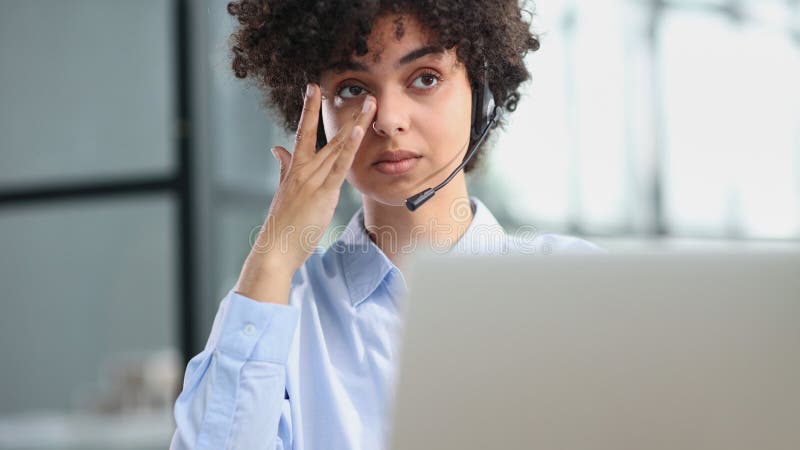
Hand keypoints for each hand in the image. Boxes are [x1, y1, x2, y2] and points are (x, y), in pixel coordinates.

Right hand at [235, 83, 375, 303]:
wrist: (275, 249)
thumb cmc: (282, 225)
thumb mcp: (284, 192)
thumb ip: (283, 168)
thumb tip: (276, 148)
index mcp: (294, 169)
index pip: (303, 132)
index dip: (309, 110)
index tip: (313, 88)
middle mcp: (303, 169)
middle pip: (326, 135)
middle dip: (341, 112)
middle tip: (359, 90)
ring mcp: (313, 179)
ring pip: (337, 146)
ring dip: (355, 124)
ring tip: (369, 104)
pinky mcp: (323, 193)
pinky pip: (340, 166)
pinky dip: (350, 148)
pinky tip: (358, 131)